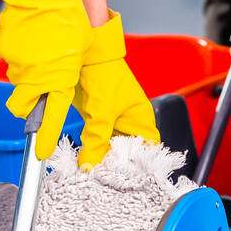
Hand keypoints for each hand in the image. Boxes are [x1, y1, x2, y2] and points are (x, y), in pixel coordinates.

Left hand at [74, 11, 160, 169]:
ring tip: (90, 170)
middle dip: (114, 164)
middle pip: (126, 152)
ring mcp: (112, 120)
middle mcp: (130, 122)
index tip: (123, 177)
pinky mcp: (96, 118)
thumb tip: (89, 166)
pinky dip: (90, 148)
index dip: (138, 165)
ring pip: (109, 148)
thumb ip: (96, 141)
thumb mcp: (102, 113)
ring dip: (100, 157)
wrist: (85, 54)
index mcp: (142, 120)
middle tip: (101, 176)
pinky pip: (95, 139)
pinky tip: (82, 157)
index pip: (147, 151)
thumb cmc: (104, 75)